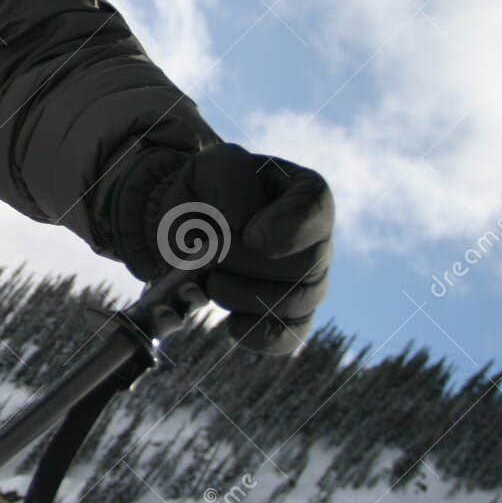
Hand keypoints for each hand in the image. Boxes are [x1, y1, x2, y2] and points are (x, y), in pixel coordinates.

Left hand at [112, 143, 333, 354]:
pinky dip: (259, 336)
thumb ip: (231, 185)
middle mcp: (316, 239)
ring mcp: (307, 281)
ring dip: (244, 295)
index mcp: (304, 192)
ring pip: (297, 302)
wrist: (185, 222)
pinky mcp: (288, 315)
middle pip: (306, 264)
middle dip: (247, 262)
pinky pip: (290, 336)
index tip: (250, 236)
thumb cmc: (206, 189)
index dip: (288, 228)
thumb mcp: (211, 166)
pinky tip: (231, 324)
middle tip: (209, 252)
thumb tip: (243, 229)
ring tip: (210, 281)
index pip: (316, 208)